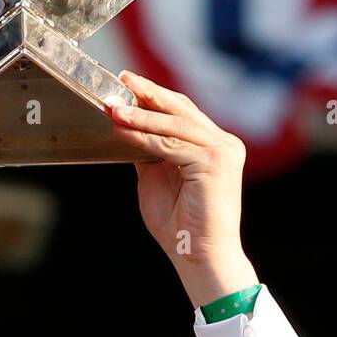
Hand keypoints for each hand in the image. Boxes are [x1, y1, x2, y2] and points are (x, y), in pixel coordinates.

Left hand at [106, 71, 257, 307]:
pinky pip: (170, 145)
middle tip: (120, 79)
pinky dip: (143, 137)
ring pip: (174, 125)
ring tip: (113, 106)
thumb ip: (149, 152)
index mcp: (214, 146)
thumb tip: (126, 127)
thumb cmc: (180, 225)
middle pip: (181, 109)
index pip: (182, 112)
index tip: (126, 84)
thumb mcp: (157, 177)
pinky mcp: (214, 163)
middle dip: (147, 93)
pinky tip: (122, 130)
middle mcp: (224, 144)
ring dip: (140, 114)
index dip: (153, 97)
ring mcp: (223, 151)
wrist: (199, 256)